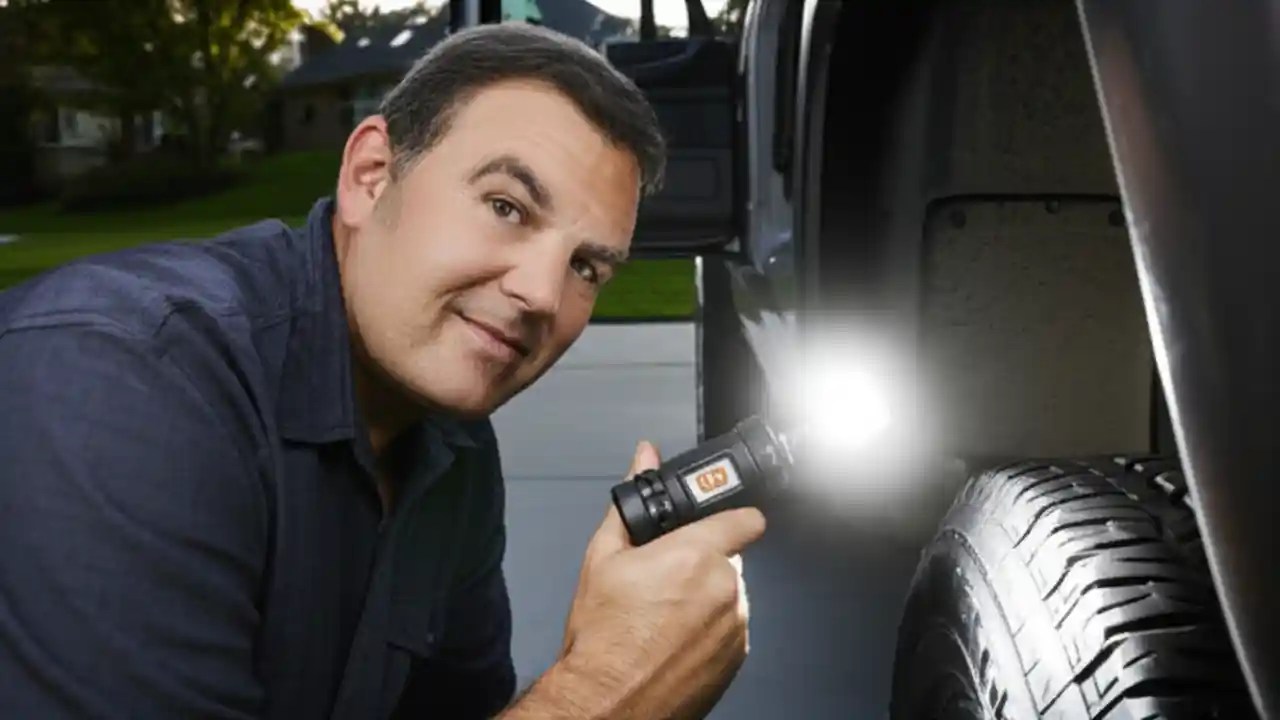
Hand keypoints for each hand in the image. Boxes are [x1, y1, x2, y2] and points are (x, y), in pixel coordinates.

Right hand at [557, 440, 766, 718]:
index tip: (719, 523)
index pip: (746, 518)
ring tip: (664, 615)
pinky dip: (709, 630)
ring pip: (730, 595)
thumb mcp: (603, 557)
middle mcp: (725, 589)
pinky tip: (673, 638)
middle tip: (666, 579)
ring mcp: (735, 626)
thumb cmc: (602, 638)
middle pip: (730, 559)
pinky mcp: (737, 658)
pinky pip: (730, 629)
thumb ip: (630, 502)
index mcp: (695, 556)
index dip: (732, 517)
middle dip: (703, 562)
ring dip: (707, 598)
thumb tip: (643, 458)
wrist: (608, 702)